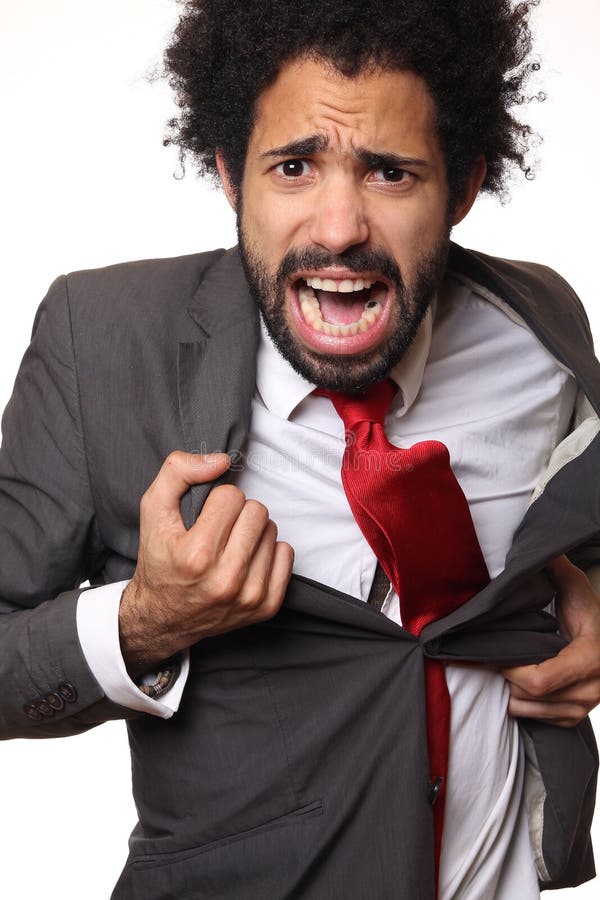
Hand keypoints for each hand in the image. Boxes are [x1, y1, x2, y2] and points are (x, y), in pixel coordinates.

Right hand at [119, 451, 293, 675]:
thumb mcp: (152, 510)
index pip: (232, 496)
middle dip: (238, 514)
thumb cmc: (159, 560)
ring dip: (252, 533)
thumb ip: (177, 472)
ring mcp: (249, 596)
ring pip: (273, 531)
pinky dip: (268, 553)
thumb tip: (222, 460)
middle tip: (218, 531)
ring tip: (229, 547)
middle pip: (258, 512)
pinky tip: (245, 561)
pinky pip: (286, 555)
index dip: (217, 501)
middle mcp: (226, 580)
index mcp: (196, 555)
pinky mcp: (266, 607)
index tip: (204, 518)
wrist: (162, 618)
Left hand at [503, 555, 599, 726]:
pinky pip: (537, 718)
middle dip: (507, 678)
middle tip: (496, 658)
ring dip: (512, 692)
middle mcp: (592, 689)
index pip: (540, 681)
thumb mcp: (576, 587)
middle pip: (530, 697)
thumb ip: (558, 569)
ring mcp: (584, 706)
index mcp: (591, 659)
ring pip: (529, 711)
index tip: (499, 654)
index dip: (511, 670)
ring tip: (508, 668)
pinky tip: (520, 682)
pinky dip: (523, 703)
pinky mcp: (575, 717)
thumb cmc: (590, 612)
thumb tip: (544, 551)